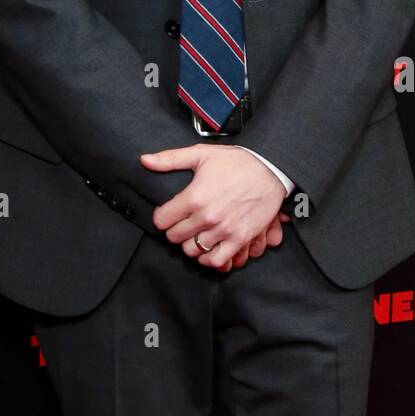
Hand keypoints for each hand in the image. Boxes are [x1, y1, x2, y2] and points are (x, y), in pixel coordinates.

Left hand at [140, 143, 287, 271]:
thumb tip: (145, 160)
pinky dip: (208, 259)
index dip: (162, 216)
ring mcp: (224, 230)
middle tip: (181, 223)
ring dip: (190, 244)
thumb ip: (170, 159)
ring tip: (194, 234)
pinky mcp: (239, 239)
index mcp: (194, 197)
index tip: (167, 213)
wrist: (270, 170)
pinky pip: (216, 261)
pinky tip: (208, 248)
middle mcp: (207, 217)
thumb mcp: (201, 154)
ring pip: (192, 251)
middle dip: (174, 230)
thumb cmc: (236, 161)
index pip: (162, 220)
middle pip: (175, 238)